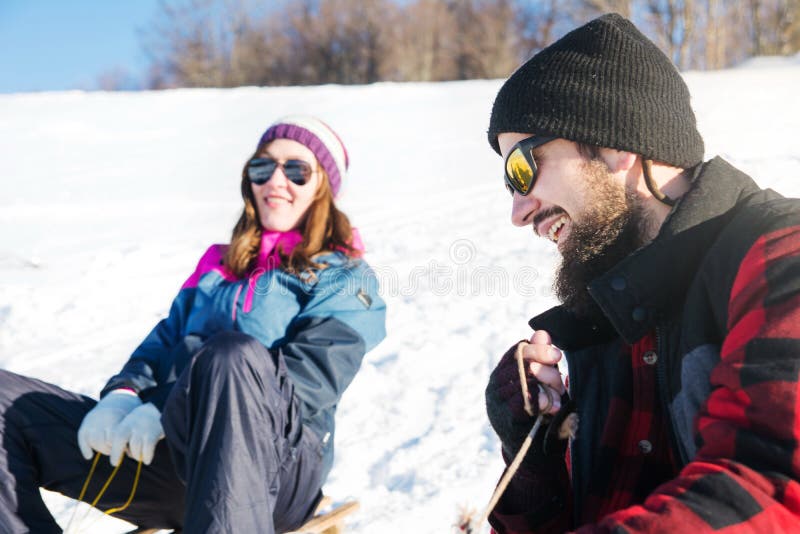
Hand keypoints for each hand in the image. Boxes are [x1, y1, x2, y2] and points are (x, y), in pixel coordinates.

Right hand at [77, 389, 141, 460]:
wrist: (120, 396)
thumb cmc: (131, 412)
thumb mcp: (133, 420)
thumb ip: (131, 435)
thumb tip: (132, 454)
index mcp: (117, 417)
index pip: (115, 440)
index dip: (119, 449)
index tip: (124, 451)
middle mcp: (103, 418)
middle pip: (104, 443)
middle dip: (110, 450)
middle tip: (115, 451)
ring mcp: (93, 419)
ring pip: (93, 441)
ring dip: (100, 449)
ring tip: (108, 449)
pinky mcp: (86, 421)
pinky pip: (82, 437)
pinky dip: (85, 448)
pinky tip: (89, 456)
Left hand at [109, 402, 164, 465]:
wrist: (159, 409)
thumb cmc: (140, 423)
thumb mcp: (128, 426)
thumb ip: (121, 439)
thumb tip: (115, 457)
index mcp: (124, 424)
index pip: (112, 437)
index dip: (110, 447)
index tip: (112, 455)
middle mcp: (132, 425)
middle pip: (120, 440)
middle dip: (116, 453)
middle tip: (115, 463)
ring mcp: (143, 429)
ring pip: (135, 448)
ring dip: (136, 456)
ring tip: (139, 457)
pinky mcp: (154, 433)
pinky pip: (148, 450)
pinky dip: (147, 457)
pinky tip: (147, 460)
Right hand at [486, 331, 566, 468]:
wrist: (536, 457)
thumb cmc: (542, 416)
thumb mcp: (546, 384)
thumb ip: (543, 360)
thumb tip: (542, 332)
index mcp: (503, 374)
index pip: (517, 351)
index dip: (538, 349)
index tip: (557, 356)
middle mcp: (494, 386)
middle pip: (521, 363)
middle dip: (546, 370)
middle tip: (559, 384)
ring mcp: (496, 402)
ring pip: (524, 379)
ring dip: (547, 388)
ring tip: (557, 401)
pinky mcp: (504, 418)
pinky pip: (522, 400)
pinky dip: (540, 400)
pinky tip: (550, 407)